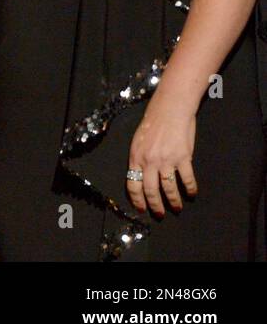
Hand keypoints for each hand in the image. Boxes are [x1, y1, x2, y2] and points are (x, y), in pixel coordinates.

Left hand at [125, 93, 197, 216]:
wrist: (170, 110)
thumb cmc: (153, 122)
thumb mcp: (138, 141)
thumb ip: (139, 158)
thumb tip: (140, 175)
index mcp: (136, 157)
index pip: (132, 184)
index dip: (137, 200)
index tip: (142, 209)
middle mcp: (149, 161)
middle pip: (150, 190)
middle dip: (155, 206)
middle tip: (160, 214)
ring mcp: (166, 160)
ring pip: (169, 188)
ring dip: (174, 201)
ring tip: (177, 207)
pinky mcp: (183, 158)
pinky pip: (187, 179)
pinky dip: (190, 189)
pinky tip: (191, 193)